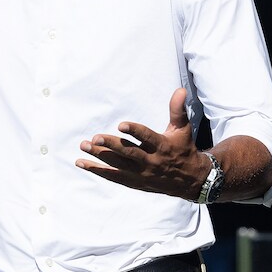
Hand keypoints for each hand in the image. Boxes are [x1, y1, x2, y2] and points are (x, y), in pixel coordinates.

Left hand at [76, 88, 208, 199]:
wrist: (189, 180)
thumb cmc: (183, 148)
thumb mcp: (183, 129)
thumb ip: (178, 109)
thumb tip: (180, 90)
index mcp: (162, 146)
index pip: (147, 138)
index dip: (135, 131)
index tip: (121, 125)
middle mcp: (151, 161)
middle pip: (129, 153)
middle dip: (111, 146)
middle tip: (95, 138)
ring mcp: (141, 173)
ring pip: (118, 165)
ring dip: (100, 156)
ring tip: (84, 146)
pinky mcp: (133, 182)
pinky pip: (112, 176)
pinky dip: (97, 170)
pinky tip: (82, 163)